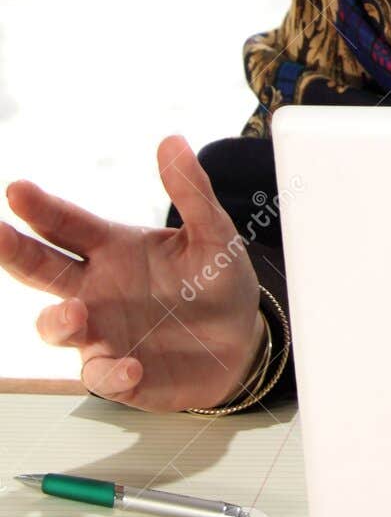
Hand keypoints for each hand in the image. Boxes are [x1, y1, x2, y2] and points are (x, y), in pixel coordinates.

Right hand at [0, 135, 265, 412]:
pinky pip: (102, 375)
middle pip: (42, 269)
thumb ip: (193, 193)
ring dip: (59, 320)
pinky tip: (132, 366)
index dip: (41, 208)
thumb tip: (173, 140)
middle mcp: (96, 289)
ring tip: (76, 311)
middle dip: (15, 252)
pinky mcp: (122, 374)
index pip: (67, 224)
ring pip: (57, 327)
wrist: (242, 341)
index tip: (17, 190)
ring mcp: (103, 332)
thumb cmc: (218, 282)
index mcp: (112, 248)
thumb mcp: (215, 235)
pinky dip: (112, 372)